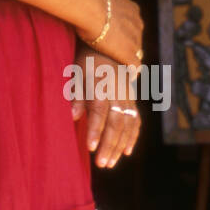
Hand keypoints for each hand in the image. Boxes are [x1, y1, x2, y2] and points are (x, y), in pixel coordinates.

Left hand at [71, 46, 141, 167]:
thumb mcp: (78, 73)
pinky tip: (126, 152)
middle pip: (116, 123)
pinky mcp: (132, 100)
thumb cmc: (87, 61)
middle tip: (101, 164)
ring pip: (127, 125)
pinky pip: (136, 121)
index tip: (91, 148)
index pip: (99, 111)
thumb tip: (73, 117)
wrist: (109, 45)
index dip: (96, 130)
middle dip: (109, 145)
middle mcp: (118, 93)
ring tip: (109, 163)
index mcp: (101, 85)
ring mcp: (128, 97)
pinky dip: (132, 137)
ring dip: (119, 146)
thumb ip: (77, 95)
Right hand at [75, 0, 143, 68]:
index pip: (132, 24)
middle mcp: (137, 23)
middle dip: (127, 44)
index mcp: (132, 9)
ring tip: (118, 66)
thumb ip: (99, 1)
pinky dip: (131, 71)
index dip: (123, 31)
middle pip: (136, 38)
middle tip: (114, 52)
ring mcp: (135, 39)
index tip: (114, 37)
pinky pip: (135, 66)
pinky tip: (126, 76)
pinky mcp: (128, 54)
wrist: (89, 6)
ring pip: (136, 52)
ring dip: (127, 57)